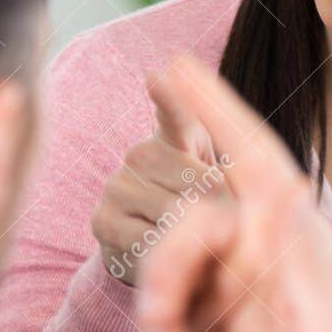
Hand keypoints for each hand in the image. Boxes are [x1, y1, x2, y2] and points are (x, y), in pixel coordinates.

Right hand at [91, 83, 227, 284]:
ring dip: (197, 238)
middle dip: (221, 213)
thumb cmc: (200, 214)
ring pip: (173, 216)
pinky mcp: (102, 220)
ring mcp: (117, 186)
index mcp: (176, 138)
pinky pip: (147, 241)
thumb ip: (228, 168)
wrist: (162, 254)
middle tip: (226, 228)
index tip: (155, 76)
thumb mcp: (223, 186)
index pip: (175, 114)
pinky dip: (166, 255)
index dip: (169, 97)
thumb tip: (213, 163)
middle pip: (195, 185)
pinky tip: (168, 254)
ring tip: (199, 244)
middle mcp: (141, 154)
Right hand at [138, 54, 331, 331]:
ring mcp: (233, 277)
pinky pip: (162, 288)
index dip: (216, 109)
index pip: (254, 158)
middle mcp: (265, 249)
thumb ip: (296, 261)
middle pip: (193, 214)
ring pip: (170, 250)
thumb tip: (286, 185)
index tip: (172, 67)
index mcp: (298, 242)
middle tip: (157, 318)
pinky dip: (155, 320)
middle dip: (167, 259)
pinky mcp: (206, 306)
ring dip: (156, 295)